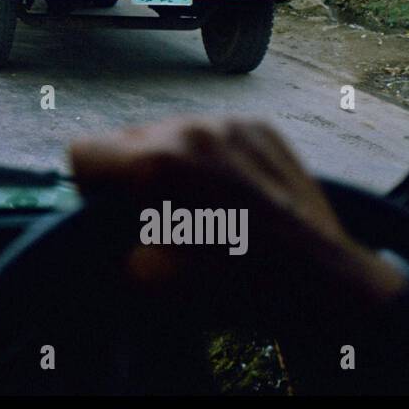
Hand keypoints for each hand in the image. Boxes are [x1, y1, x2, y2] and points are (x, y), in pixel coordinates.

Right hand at [68, 117, 405, 323]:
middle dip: (130, 174)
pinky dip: (210, 157)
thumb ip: (107, 244)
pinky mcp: (259, 126)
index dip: (89, 187)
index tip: (112, 212)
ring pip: (168, 131)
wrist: (324, 283)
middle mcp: (189, 130)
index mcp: (156, 164)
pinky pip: (211, 131)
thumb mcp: (148, 281)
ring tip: (201, 204)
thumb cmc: (236, 286)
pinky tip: (231, 193)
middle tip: (158, 215)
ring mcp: (228, 123)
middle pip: (124, 138)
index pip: (83, 150)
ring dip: (170, 161)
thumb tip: (99, 228)